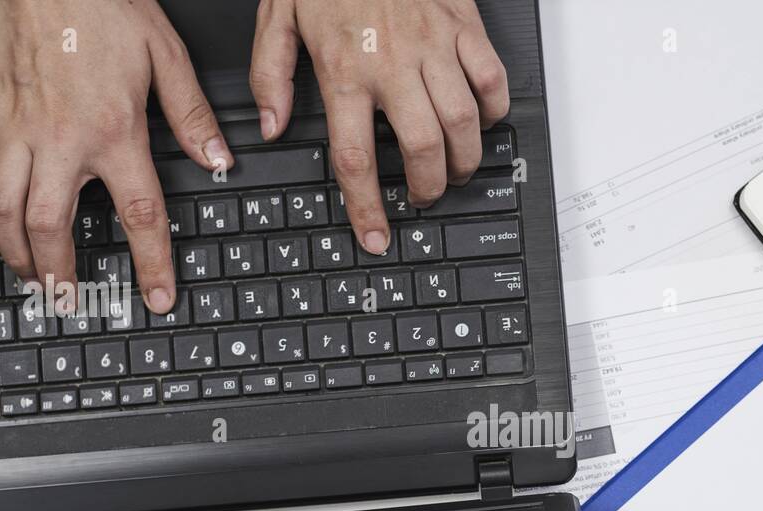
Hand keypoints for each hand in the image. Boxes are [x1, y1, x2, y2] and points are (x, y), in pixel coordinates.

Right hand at [0, 0, 233, 314]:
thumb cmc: (99, 3)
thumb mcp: (165, 55)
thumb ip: (191, 115)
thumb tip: (217, 159)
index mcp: (113, 131)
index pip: (139, 215)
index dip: (151, 265)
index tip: (157, 297)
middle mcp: (60, 138)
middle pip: (52, 225)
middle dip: (58, 272)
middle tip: (66, 301)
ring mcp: (16, 127)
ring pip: (4, 207)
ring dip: (15, 250)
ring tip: (29, 274)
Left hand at [251, 0, 508, 254]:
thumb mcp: (277, 15)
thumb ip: (270, 76)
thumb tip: (273, 128)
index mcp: (344, 69)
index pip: (356, 157)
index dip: (367, 208)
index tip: (376, 236)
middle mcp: (393, 63)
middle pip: (423, 149)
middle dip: (428, 188)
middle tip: (423, 197)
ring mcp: (434, 44)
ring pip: (464, 122)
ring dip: (464, 159)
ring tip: (455, 169)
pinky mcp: (463, 24)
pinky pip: (491, 78)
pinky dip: (492, 108)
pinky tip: (481, 119)